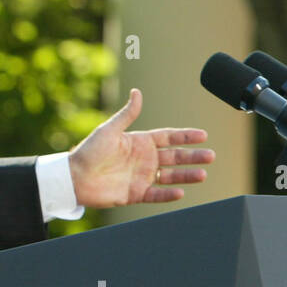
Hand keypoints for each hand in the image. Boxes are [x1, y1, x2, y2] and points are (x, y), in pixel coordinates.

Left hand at [67, 88, 213, 206]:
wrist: (74, 177)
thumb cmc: (89, 151)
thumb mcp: (109, 130)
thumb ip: (127, 114)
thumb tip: (137, 92)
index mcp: (139, 142)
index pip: (168, 137)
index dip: (186, 137)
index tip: (203, 135)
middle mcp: (144, 159)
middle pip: (175, 157)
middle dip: (193, 156)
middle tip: (211, 156)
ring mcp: (141, 177)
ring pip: (170, 177)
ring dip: (186, 175)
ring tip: (203, 174)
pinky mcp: (135, 194)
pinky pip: (156, 194)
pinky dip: (168, 194)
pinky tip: (181, 192)